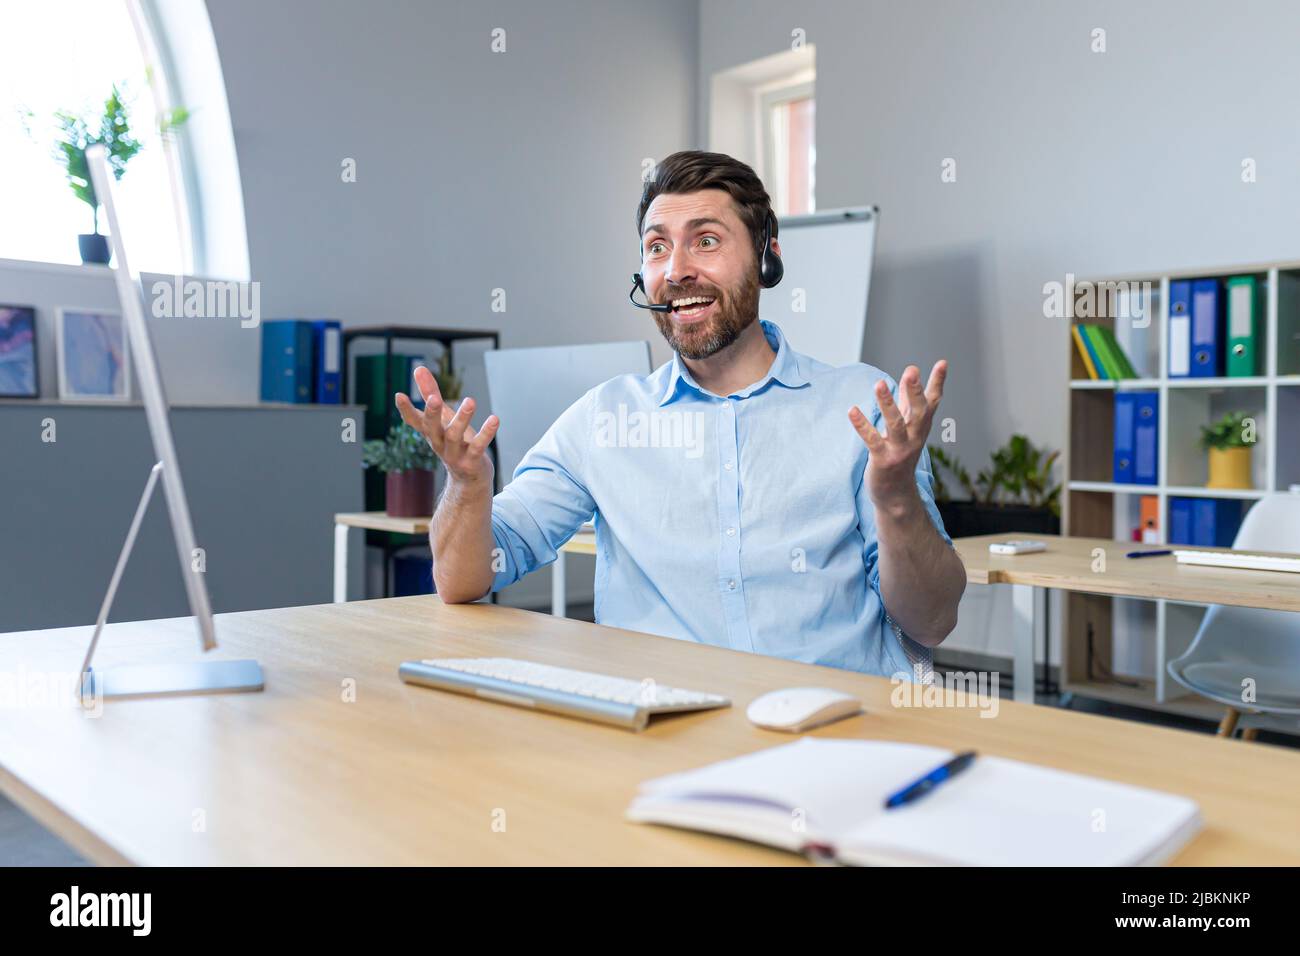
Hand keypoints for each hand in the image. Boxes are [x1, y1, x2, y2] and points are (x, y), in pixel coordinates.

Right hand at [395, 366, 498, 485]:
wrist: (468, 479)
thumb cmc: (454, 442)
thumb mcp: (442, 417)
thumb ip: (430, 393)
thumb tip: (418, 368)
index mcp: (430, 432)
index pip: (414, 421)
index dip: (406, 410)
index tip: (399, 395)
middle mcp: (439, 443)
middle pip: (432, 429)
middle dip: (432, 414)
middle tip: (434, 399)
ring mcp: (454, 454)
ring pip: (454, 436)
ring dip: (462, 419)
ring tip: (470, 401)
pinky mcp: (471, 462)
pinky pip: (478, 447)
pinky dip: (486, 433)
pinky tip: (494, 419)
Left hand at [848, 361, 947, 510]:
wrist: (896, 495)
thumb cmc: (900, 456)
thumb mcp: (907, 428)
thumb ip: (907, 402)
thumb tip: (909, 376)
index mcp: (920, 428)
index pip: (932, 402)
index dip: (938, 383)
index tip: (943, 362)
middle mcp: (914, 437)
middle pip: (917, 412)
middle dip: (915, 391)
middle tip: (912, 370)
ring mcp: (899, 450)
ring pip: (896, 425)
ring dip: (888, 404)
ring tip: (879, 384)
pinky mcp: (883, 460)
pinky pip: (873, 441)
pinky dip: (862, 425)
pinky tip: (852, 411)